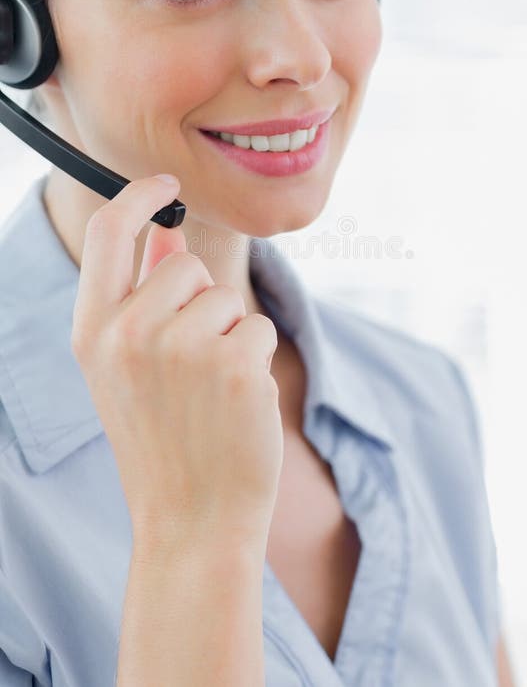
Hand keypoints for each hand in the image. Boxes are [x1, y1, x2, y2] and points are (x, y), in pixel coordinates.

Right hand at [70, 174, 282, 551]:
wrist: (192, 519)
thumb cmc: (162, 439)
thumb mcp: (130, 366)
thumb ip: (144, 291)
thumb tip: (168, 228)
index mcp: (91, 332)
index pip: (107, 233)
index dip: (137, 195)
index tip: (167, 184)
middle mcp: (128, 334)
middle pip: (183, 264)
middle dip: (199, 301)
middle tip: (190, 366)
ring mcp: (183, 348)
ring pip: (225, 297)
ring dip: (228, 334)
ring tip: (209, 392)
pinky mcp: (235, 364)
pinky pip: (257, 326)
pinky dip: (255, 359)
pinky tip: (235, 404)